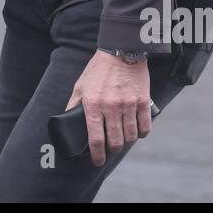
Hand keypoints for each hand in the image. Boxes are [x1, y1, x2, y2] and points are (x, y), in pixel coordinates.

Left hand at [64, 50, 153, 165]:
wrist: (120, 51)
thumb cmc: (98, 70)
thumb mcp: (81, 85)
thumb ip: (74, 104)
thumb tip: (67, 121)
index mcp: (93, 104)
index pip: (95, 139)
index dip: (96, 155)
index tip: (97, 161)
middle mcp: (111, 106)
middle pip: (115, 142)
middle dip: (112, 150)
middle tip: (109, 149)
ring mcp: (128, 104)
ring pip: (130, 136)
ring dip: (125, 141)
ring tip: (122, 139)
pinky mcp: (143, 101)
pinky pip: (145, 127)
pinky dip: (141, 133)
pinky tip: (136, 131)